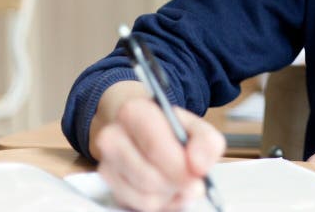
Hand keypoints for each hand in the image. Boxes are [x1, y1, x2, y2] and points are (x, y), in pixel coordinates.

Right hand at [91, 84, 224, 211]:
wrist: (146, 131)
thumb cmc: (172, 129)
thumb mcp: (196, 127)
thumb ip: (206, 141)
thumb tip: (198, 166)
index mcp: (135, 111)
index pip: (155, 146)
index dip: (178, 166)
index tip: (197, 175)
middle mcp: (113, 136)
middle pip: (148, 177)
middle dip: (176, 184)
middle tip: (194, 183)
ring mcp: (107, 163)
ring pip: (143, 195)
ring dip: (170, 195)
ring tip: (181, 183)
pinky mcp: (110, 185)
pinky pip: (138, 205)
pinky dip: (161, 202)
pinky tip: (169, 190)